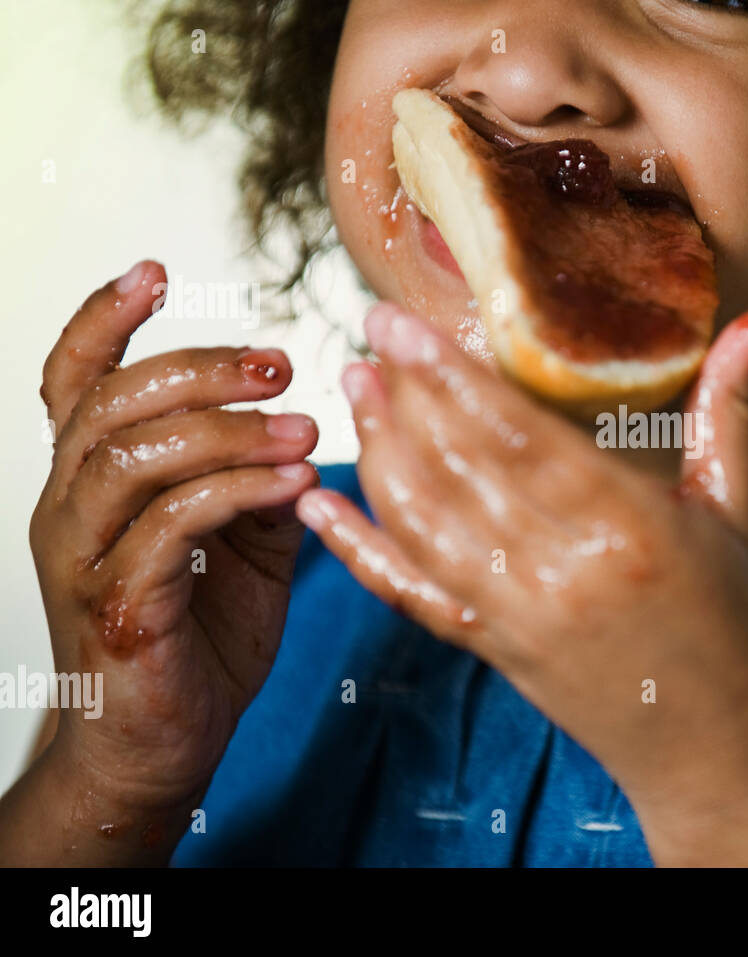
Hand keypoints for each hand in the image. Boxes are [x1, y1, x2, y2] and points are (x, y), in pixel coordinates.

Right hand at [27, 261, 319, 839]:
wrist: (164, 747)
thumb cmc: (199, 638)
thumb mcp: (238, 543)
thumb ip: (252, 479)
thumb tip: (298, 423)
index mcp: (92, 484)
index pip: (73, 382)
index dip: (103, 319)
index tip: (156, 270)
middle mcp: (71, 510)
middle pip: (111, 403)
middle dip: (201, 369)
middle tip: (282, 365)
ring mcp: (85, 559)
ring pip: (132, 456)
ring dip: (227, 431)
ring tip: (304, 430)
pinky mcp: (121, 607)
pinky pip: (171, 526)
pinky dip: (237, 492)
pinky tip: (297, 483)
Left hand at [298, 301, 747, 861]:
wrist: (729, 757)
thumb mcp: (747, 513)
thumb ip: (737, 408)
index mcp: (628, 527)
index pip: (514, 432)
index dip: (445, 373)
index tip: (397, 321)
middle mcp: (559, 572)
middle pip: (454, 467)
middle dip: (399, 395)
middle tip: (367, 334)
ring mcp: (518, 617)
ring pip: (421, 522)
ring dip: (376, 452)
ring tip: (355, 392)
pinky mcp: (495, 650)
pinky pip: (411, 595)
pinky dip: (359, 551)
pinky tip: (320, 510)